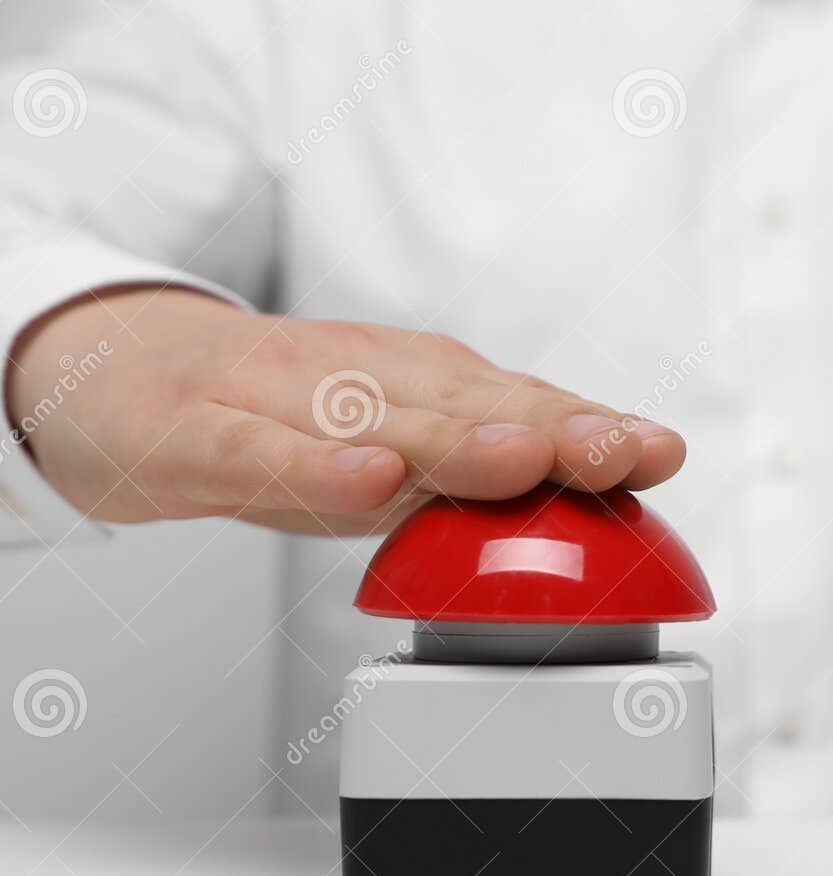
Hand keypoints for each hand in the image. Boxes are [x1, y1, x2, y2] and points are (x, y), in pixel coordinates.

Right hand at [4, 286, 685, 533]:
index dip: (592, 429)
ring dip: (458, 440)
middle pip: (471, 406)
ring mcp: (285, 400)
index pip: (521, 408)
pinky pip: (264, 451)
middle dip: (555, 430)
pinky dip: (317, 466)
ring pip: (379, 419)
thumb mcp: (396, 451)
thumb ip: (484, 476)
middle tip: (623, 450)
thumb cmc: (283, 420)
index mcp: (424, 392)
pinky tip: (367, 478)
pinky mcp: (202, 430)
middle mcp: (369, 383)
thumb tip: (600, 497)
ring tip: (524, 458)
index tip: (662, 453)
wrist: (127, 376)